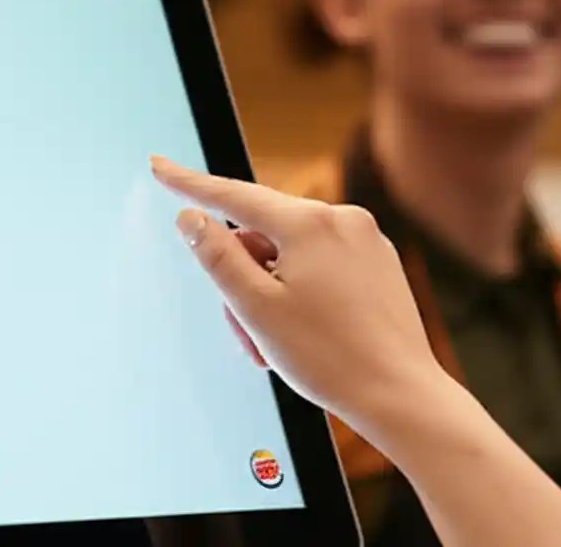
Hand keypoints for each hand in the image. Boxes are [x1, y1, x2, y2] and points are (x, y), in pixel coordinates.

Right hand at [150, 155, 444, 428]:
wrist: (400, 394)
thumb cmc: (329, 357)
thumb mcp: (255, 307)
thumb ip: (217, 256)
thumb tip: (192, 217)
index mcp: (308, 224)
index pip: (232, 195)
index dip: (189, 184)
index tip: (160, 165)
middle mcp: (342, 219)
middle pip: (263, 232)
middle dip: (243, 276)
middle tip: (246, 330)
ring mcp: (366, 239)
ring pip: (292, 251)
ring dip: (271, 290)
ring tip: (279, 342)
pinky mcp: (379, 262)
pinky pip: (322, 262)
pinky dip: (302, 291)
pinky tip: (308, 333)